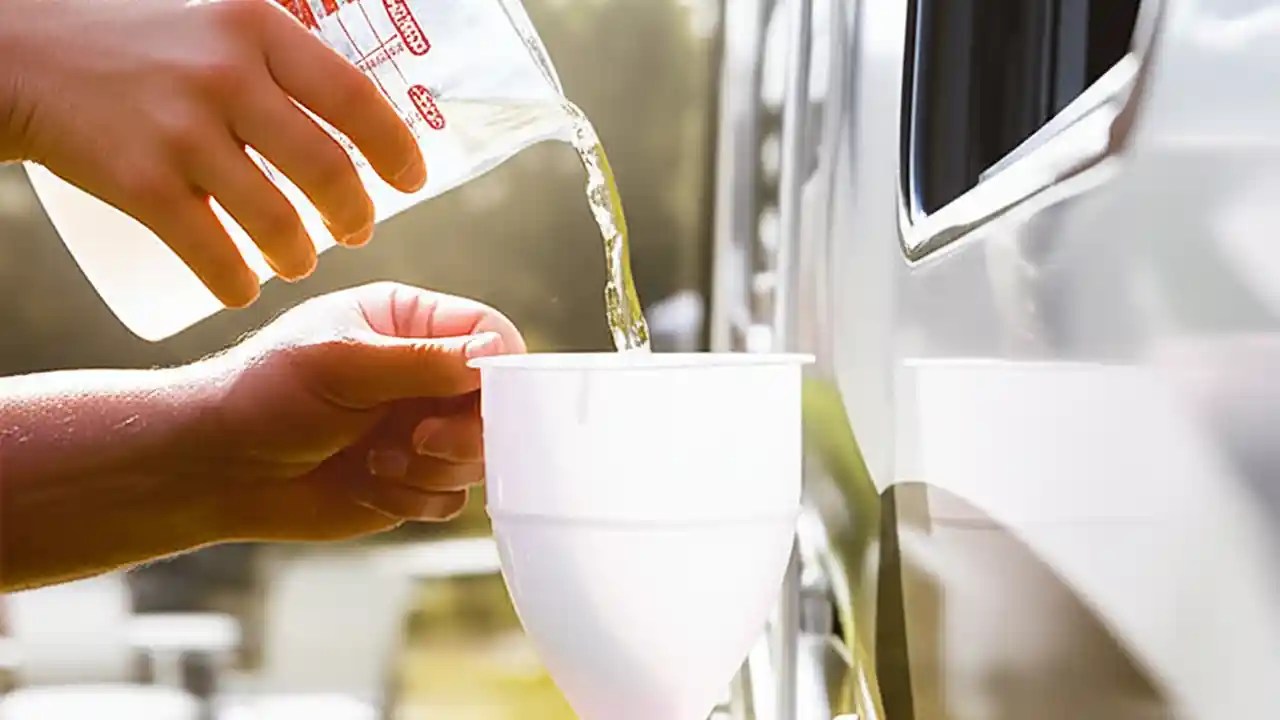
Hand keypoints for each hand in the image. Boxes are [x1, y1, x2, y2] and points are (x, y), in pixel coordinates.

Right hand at [0, 0, 425, 307]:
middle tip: (356, 231)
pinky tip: (245, 287)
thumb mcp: (214, 17)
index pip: (354, 96)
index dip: (394, 148)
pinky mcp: (139, 182)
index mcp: (254, 27)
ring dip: (300, 256)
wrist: (20, 51)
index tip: (411, 180)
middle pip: (327, 169)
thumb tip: (352, 112)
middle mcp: (224, 76)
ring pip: (276, 221)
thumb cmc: (132, 37)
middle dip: (354, 215)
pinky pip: (211, 253)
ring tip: (301, 261)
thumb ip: (274, 53)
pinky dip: (238, 283)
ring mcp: (181, 131)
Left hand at [0, 282, 522, 589]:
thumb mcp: (342, 364)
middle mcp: (424, 375)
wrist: (215, 470)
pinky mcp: (411, 481)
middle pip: (498, 404)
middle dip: (464, 430)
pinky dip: (415, 499)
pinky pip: (450, 498)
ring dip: (433, 467)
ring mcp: (420, 430)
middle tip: (421, 438)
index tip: (481, 398)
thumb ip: (421, 359)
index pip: (491, 334)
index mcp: (410, 324)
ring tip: (377, 461)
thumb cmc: (264, 397)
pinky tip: (368, 485)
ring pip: (478, 456)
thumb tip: (493, 354)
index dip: (499, 370)